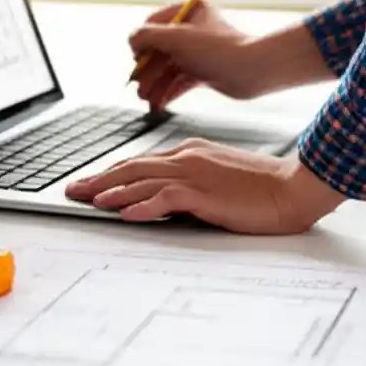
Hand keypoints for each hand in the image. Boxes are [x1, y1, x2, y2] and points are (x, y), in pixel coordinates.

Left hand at [64, 138, 345, 233]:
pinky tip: (126, 214)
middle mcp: (186, 157)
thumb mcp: (217, 177)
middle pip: (133, 168)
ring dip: (113, 192)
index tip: (90, 183)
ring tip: (89, 201)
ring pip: (143, 181)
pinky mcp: (206, 193)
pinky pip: (166, 198)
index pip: (141, 162)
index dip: (112, 173)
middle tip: (74, 190)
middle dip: (100, 180)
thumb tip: (162, 197)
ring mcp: (195, 173)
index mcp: (189, 151)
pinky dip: (143, 205)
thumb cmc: (259, 186)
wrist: (291, 188)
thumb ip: (189, 181)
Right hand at [128, 1, 262, 110]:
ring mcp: (199, 51)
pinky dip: (168, 92)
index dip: (142, 43)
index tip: (136, 61)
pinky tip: (158, 105)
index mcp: (190, 11)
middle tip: (139, 89)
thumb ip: (146, 36)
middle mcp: (194, 29)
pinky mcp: (205, 71)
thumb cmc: (218, 50)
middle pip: (159, 49)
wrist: (252, 72)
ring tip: (147, 100)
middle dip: (148, 71)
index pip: (154, 23)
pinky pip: (180, 81)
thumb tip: (132, 41)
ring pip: (168, 68)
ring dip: (155, 84)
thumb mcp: (175, 37)